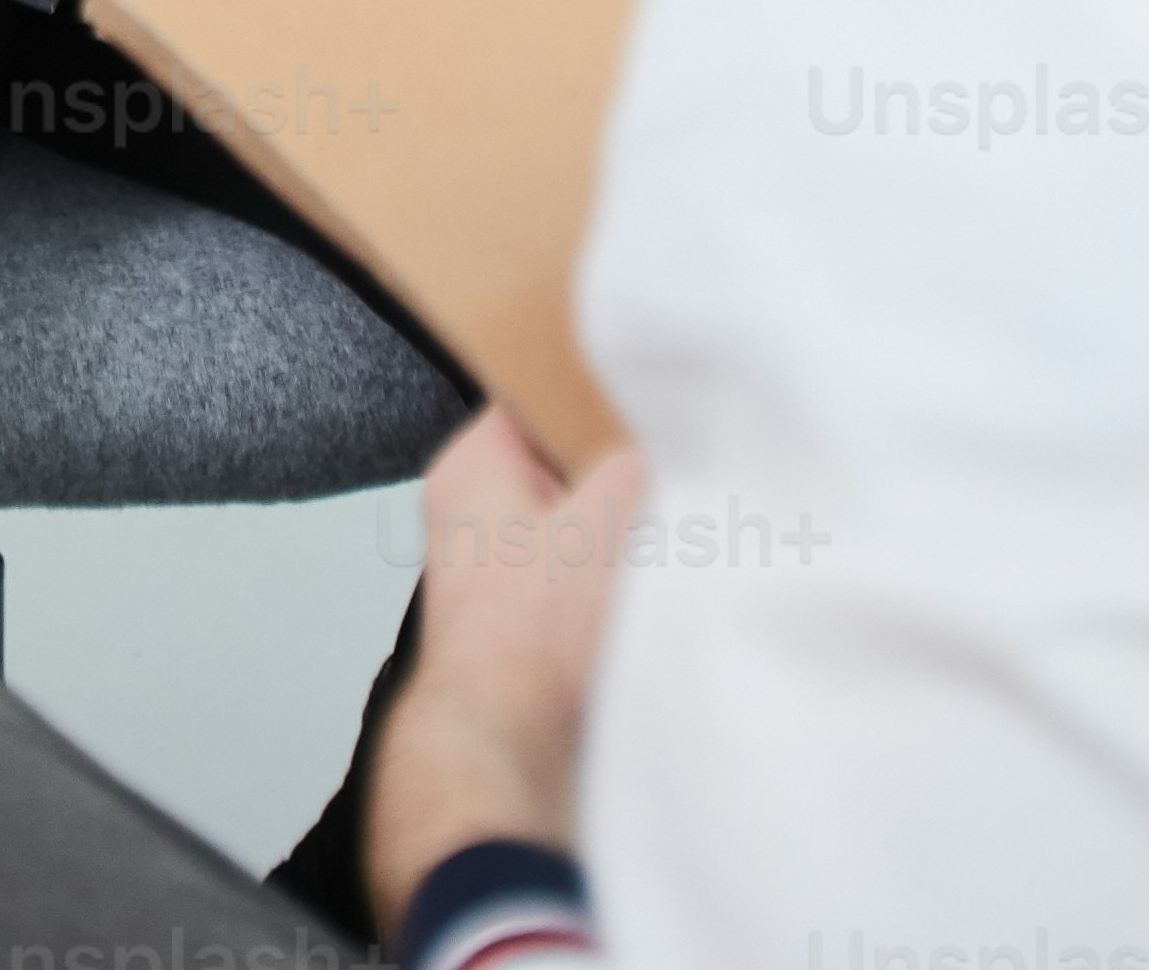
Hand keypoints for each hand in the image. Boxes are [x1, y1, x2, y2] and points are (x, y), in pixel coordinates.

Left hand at [364, 406, 644, 937]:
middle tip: (676, 471)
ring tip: (670, 535)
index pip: (543, 391)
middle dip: (627, 472)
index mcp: (472, 466)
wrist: (514, 759)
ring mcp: (506, 574)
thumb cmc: (533, 640)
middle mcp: (477, 513)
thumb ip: (640, 461)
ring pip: (590, 524)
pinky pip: (593, 578)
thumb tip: (671, 437)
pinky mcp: (537, 626)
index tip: (654, 393)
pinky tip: (657, 589)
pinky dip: (625, 581)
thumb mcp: (607, 517)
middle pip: (572, 463)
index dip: (601, 390)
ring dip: (632, 534)